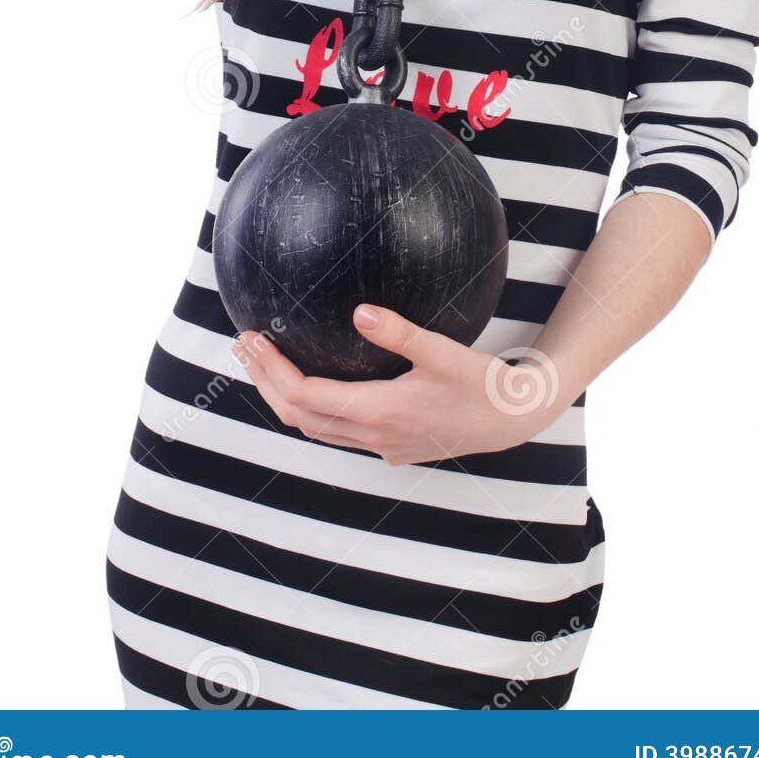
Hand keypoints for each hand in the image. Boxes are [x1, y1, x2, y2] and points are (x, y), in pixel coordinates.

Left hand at [232, 306, 563, 465]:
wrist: (516, 420)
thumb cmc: (482, 383)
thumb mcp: (443, 352)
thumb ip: (399, 332)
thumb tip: (359, 309)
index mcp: (380, 413)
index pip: (305, 397)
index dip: (271, 370)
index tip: (251, 339)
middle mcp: (374, 436)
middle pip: (299, 416)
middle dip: (265, 381)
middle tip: (243, 345)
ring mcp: (383, 447)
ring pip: (317, 429)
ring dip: (285, 398)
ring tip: (264, 363)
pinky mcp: (394, 447)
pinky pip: (339, 433)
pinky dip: (314, 409)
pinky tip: (315, 384)